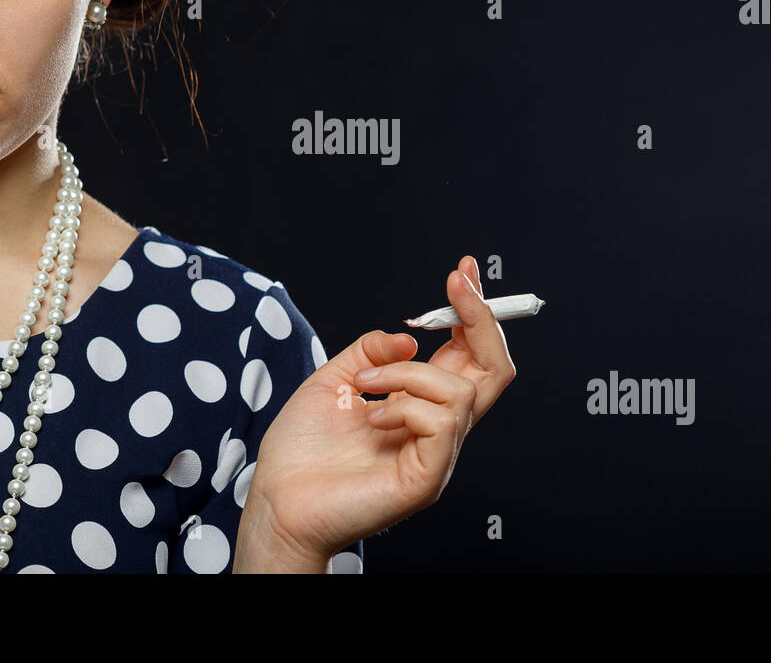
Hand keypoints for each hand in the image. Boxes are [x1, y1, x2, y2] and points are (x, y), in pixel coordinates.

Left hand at [236, 255, 515, 564]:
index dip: (473, 311)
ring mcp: (436, 455)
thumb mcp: (333, 380)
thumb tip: (410, 335)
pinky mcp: (427, 478)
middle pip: (495, 370)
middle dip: (480, 318)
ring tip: (365, 388)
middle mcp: (437, 429)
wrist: (275, 500)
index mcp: (419, 405)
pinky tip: (372, 420)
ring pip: (459, 390)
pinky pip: (442, 424)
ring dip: (407, 374)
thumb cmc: (301, 451)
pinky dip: (404, 407)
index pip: (469, 355)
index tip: (464, 270)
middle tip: (458, 282)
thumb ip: (371, 351)